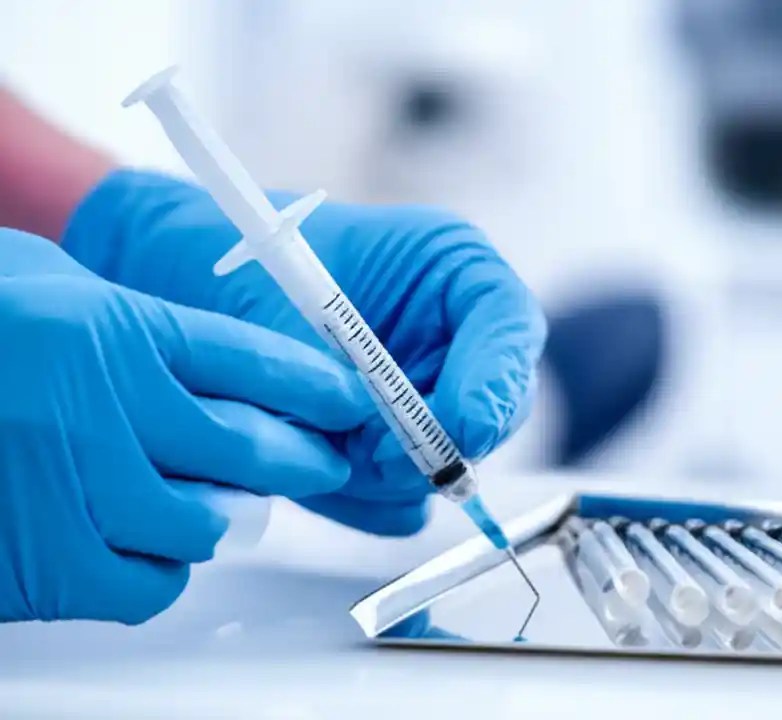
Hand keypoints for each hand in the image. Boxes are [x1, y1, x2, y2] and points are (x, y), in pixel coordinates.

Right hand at [0, 229, 368, 622]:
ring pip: (209, 524)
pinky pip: (150, 582)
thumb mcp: (37, 287)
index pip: (254, 362)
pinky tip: (134, 542)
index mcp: (111, 329)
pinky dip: (155, 567)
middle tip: (315, 461)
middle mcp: (107, 411)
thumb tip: (201, 363)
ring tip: (195, 497)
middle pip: (255, 448)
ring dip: (215, 514)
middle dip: (300, 457)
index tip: (355, 401)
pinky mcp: (47, 565)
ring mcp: (79, 492)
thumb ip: (118, 321)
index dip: (319, 386)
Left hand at [62, 170, 545, 535]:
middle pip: (495, 405)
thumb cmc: (228, 259)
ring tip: (317, 450)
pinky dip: (359, 499)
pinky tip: (308, 467)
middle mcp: (450, 333)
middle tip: (373, 458)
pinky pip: (401, 498)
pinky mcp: (390, 448)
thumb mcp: (275, 296)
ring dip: (387, 476)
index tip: (460, 431)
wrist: (168, 282)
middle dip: (436, 444)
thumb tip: (372, 442)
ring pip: (448, 462)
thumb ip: (331, 369)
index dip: (494, 384)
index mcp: (447, 269)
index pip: (508, 326)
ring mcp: (424, 394)